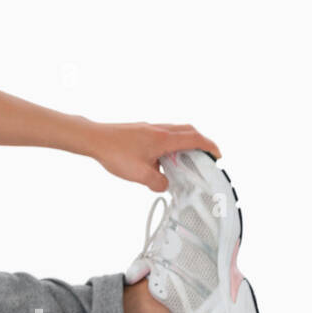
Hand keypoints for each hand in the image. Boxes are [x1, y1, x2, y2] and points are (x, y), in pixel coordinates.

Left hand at [89, 122, 221, 191]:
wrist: (93, 138)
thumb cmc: (114, 153)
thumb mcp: (139, 175)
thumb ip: (157, 182)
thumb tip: (165, 184)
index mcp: (164, 138)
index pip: (195, 139)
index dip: (209, 147)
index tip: (217, 156)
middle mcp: (159, 129)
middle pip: (188, 130)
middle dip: (201, 142)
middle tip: (206, 156)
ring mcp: (149, 128)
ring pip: (175, 131)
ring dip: (184, 142)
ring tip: (184, 160)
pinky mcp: (139, 130)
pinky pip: (162, 134)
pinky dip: (170, 143)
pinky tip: (161, 159)